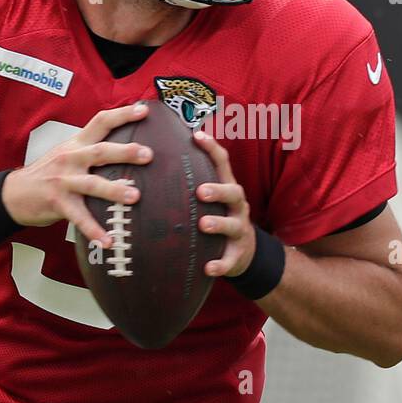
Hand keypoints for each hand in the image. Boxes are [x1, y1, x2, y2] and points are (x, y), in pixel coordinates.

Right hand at [1, 102, 152, 246]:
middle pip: (101, 151)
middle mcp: (71, 159)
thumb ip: (91, 148)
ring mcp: (64, 181)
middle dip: (125, 152)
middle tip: (148, 154)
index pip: (101, 122)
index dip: (122, 115)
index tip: (144, 111)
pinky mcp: (58, 203)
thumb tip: (127, 148)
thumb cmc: (48, 173)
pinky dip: (94, 230)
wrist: (14, 194)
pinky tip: (108, 240)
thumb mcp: (67, 153)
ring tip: (134, 196)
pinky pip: (79, 218)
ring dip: (114, 190)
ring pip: (92, 184)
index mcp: (76, 144)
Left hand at [193, 129, 255, 277]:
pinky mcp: (237, 255)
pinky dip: (220, 264)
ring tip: (204, 224)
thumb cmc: (217, 217)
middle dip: (218, 190)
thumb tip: (157, 153)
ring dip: (219, 223)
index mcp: (227, 188)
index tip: (196, 135)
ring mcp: (239, 230)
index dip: (212, 147)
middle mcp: (236, 206)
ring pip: (233, 225)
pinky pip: (230, 260)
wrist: (244, 253)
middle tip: (200, 191)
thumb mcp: (212, 197)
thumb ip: (192, 180)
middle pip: (233, 192)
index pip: (222, 163)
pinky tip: (208, 268)